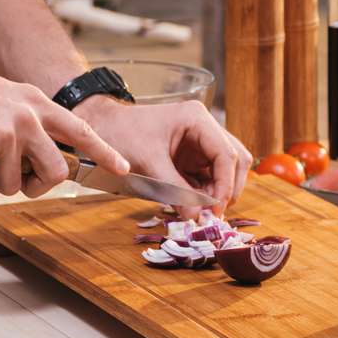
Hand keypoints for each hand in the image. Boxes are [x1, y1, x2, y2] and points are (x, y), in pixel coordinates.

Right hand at [0, 60, 129, 196]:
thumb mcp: (8, 97)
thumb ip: (31, 122)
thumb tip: (44, 158)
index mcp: (38, 104)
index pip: (81, 131)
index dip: (104, 153)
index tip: (124, 170)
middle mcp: (29, 118)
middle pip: (55, 174)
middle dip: (36, 185)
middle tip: (13, 177)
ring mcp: (7, 135)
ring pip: (12, 185)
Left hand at [78, 97, 253, 213]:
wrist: (102, 128)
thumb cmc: (122, 136)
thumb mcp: (148, 163)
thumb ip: (173, 190)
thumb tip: (195, 218)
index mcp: (197, 119)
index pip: (226, 153)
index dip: (225, 184)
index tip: (215, 210)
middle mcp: (205, 128)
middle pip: (235, 159)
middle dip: (227, 187)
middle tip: (212, 214)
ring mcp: (200, 142)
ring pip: (226, 168)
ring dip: (218, 191)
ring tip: (202, 212)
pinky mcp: (192, 156)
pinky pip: (209, 176)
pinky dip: (206, 192)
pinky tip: (195, 206)